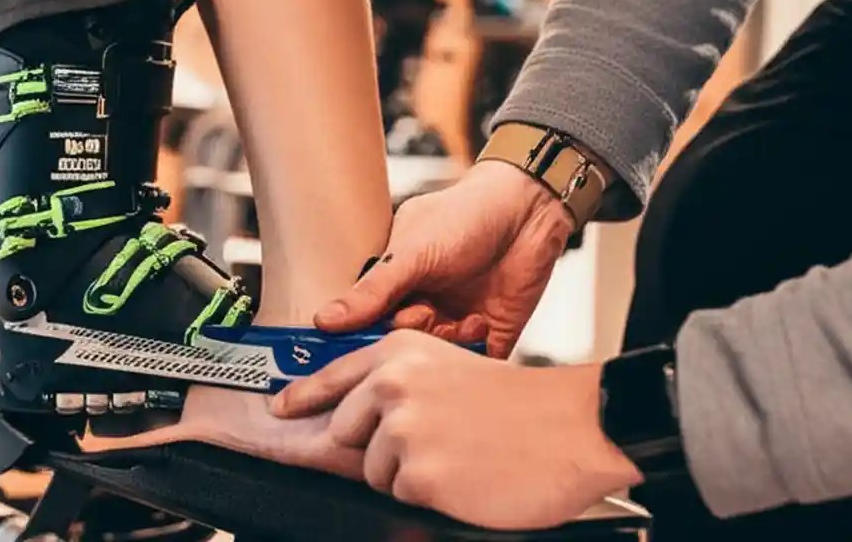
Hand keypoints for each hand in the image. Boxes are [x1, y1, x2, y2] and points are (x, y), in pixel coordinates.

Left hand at [271, 330, 641, 529]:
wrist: (572, 427)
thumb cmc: (517, 402)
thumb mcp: (449, 368)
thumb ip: (397, 381)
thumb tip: (352, 412)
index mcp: (397, 355)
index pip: (330, 378)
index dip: (301, 397)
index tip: (278, 408)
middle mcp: (392, 387)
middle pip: (345, 434)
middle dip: (377, 445)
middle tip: (434, 439)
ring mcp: (403, 432)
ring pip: (374, 471)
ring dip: (409, 472)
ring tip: (458, 454)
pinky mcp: (419, 475)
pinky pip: (401, 495)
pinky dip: (432, 493)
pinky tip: (465, 473)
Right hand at [316, 160, 574, 357]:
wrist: (529, 208)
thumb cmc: (466, 215)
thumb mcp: (413, 253)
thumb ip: (372, 292)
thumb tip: (323, 320)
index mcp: (394, 284)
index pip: (367, 324)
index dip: (366, 336)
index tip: (367, 342)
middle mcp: (422, 306)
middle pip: (401, 346)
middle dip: (410, 337)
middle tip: (422, 314)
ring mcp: (455, 322)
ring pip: (437, 358)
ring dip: (446, 343)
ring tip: (461, 317)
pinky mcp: (491, 334)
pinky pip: (475, 362)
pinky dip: (474, 353)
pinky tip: (480, 321)